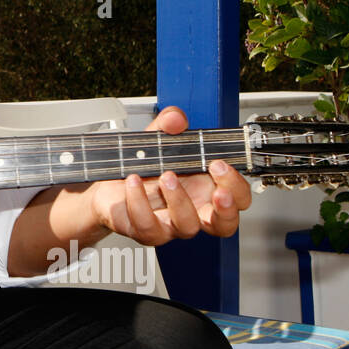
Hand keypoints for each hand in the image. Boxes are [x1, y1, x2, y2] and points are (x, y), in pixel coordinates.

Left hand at [88, 106, 250, 246]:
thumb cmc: (143, 167)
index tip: (220, 164)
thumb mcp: (157, 140)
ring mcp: (171, 225)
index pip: (238, 198)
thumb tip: (175, 118)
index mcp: (206, 190)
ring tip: (166, 176)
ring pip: (187, 226)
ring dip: (179, 200)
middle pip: (225, 225)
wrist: (110, 185)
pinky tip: (133, 182)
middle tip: (217, 188)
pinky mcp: (145, 230)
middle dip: (226, 208)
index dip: (236, 186)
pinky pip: (147, 225)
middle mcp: (194, 211)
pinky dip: (139, 202)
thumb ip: (168, 124)